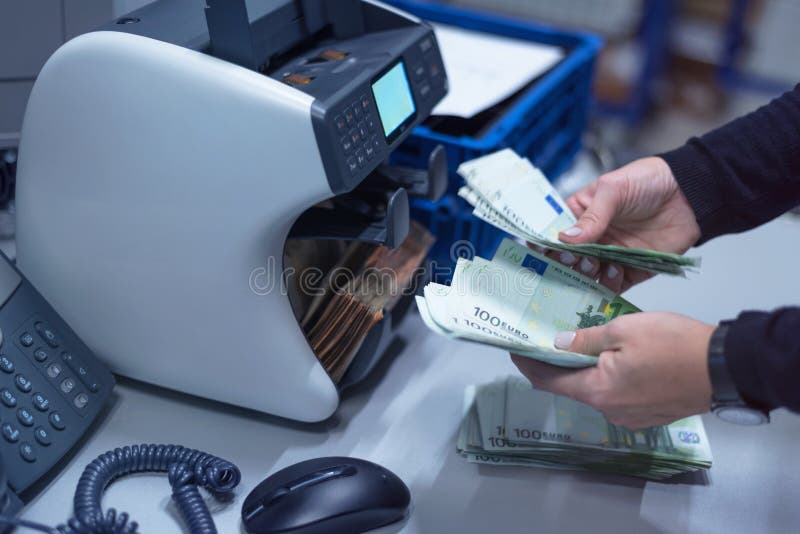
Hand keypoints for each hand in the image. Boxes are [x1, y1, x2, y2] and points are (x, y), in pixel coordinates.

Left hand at [511, 312, 714, 428]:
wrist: (724, 367)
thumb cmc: (673, 343)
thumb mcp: (623, 330)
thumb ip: (586, 340)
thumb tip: (558, 345)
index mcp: (597, 391)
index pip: (549, 381)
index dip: (528, 365)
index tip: (515, 349)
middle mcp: (609, 410)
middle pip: (570, 387)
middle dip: (555, 365)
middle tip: (546, 340)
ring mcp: (630, 416)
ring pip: (595, 391)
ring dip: (584, 370)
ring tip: (578, 344)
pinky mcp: (648, 415)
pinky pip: (617, 395)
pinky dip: (606, 378)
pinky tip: (610, 359)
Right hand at [554, 157, 700, 291]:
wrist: (689, 194)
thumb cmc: (648, 181)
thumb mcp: (614, 190)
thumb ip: (591, 216)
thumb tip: (565, 238)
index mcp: (581, 214)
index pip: (555, 233)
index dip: (546, 244)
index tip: (542, 252)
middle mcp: (592, 239)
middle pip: (568, 259)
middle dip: (567, 263)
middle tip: (574, 259)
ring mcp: (610, 256)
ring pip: (587, 276)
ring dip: (586, 275)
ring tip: (595, 265)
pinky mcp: (630, 270)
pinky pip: (613, 286)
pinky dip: (609, 286)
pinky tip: (614, 272)